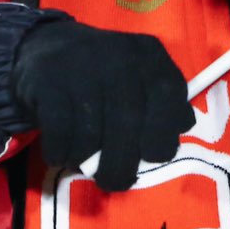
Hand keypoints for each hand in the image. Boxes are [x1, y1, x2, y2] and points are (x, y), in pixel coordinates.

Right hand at [9, 16, 193, 191]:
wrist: (45, 47)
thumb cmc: (101, 77)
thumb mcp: (138, 79)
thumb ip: (163, 103)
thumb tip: (184, 126)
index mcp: (149, 54)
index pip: (169, 93)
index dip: (164, 131)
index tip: (154, 157)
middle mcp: (119, 54)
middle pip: (128, 119)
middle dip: (123, 161)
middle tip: (115, 181)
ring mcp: (82, 65)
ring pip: (92, 130)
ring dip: (86, 160)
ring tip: (82, 164)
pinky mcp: (48, 79)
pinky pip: (60, 130)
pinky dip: (61, 151)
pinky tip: (61, 154)